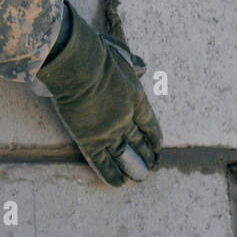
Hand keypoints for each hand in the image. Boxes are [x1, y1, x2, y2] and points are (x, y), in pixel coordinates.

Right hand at [35, 1, 162, 185]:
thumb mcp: (122, 54)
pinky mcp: (90, 140)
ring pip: (124, 155)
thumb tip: (142, 66)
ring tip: (140, 178)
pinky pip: (102, 162)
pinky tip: (119, 183)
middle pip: (138, 141)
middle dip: (146, 156)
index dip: (154, 137)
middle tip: (151, 166)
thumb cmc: (97, 54)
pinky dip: (111, 174)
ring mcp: (109, 131)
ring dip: (133, 168)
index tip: (158, 147)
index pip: (149, 123)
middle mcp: (126, 119)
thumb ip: (133, 63)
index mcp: (136, 98)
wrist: (79, 66)